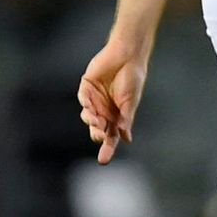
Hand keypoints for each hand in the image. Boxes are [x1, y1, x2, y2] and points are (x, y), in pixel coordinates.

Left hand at [79, 39, 149, 164]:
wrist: (128, 55)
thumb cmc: (133, 78)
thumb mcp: (131, 101)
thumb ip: (126, 119)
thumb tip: (126, 139)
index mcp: (117, 115)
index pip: (111, 135)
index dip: (108, 148)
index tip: (104, 161)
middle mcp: (105, 109)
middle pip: (98, 129)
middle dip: (97, 135)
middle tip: (100, 136)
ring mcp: (95, 99)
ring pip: (88, 116)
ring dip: (91, 120)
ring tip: (97, 120)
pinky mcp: (86, 87)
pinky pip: (83, 99)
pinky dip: (86, 105)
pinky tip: (90, 107)